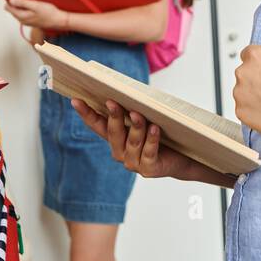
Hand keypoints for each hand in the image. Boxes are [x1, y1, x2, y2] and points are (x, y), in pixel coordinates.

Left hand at [4, 0, 67, 31]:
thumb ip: (22, 2)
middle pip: (13, 8)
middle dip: (17, 1)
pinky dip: (28, 8)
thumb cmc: (49, 13)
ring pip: (19, 10)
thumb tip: (10, 0)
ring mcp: (27, 21)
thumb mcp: (35, 5)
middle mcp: (22, 20)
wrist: (59, 21)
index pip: (7, 7)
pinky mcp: (32, 20)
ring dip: (23, 4)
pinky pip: (25, 12)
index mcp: (21, 16)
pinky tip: (35, 5)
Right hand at [70, 98, 189, 179]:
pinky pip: (149, 152)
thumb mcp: (146, 120)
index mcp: (116, 139)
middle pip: (113, 133)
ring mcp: (134, 163)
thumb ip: (133, 110)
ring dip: (136, 127)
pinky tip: (155, 128)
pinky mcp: (149, 169)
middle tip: (113, 102)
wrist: (184, 158)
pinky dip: (152, 140)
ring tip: (139, 113)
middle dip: (113, 117)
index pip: (97, 125)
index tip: (76, 100)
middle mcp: (121, 153)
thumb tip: (125, 91)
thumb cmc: (163, 134)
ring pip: (132, 142)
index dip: (86, 113)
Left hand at [232, 32, 260, 138]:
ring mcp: (240, 94)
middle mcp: (243, 73)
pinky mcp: (241, 111)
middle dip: (256, 76)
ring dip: (253, 93)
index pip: (249, 53)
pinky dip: (252, 109)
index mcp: (254, 56)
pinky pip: (243, 108)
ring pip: (243, 90)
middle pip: (245, 72)